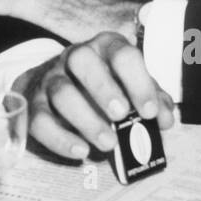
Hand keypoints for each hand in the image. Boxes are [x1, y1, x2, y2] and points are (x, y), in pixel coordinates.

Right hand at [14, 32, 175, 160]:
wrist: (57, 83)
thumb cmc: (105, 84)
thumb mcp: (131, 85)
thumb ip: (152, 99)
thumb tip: (165, 119)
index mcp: (105, 47)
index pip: (121, 54)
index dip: (138, 81)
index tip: (149, 111)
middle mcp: (75, 56)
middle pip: (82, 60)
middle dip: (103, 88)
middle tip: (121, 116)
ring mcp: (51, 78)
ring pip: (61, 92)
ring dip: (85, 119)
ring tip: (108, 143)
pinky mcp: (34, 103)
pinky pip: (40, 120)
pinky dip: (60, 138)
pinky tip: (81, 152)